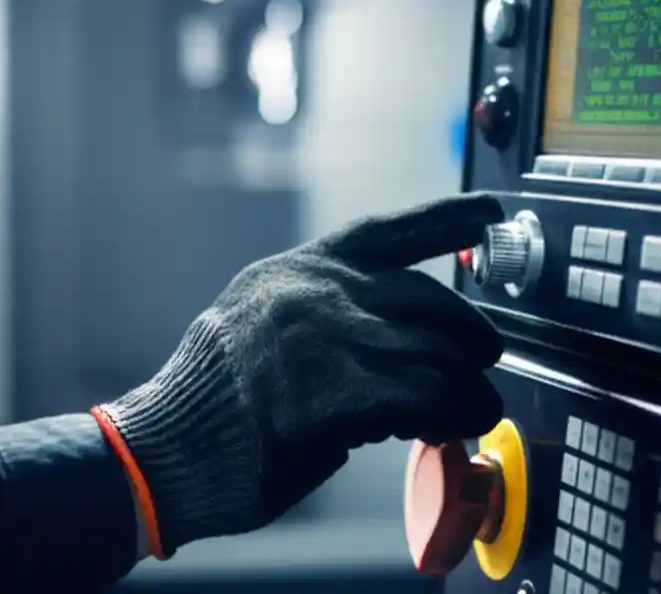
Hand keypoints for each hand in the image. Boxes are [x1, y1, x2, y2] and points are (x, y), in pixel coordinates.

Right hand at [100, 193, 506, 553]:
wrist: (169, 449)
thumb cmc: (214, 399)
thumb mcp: (260, 320)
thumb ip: (324, 314)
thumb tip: (392, 339)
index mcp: (300, 270)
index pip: (388, 232)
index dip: (447, 217)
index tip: (492, 210)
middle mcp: (320, 292)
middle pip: (431, 301)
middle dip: (469, 334)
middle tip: (483, 361)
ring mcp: (332, 339)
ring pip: (439, 355)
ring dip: (468, 389)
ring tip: (472, 410)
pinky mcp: (343, 393)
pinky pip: (429, 398)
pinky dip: (452, 415)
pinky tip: (447, 428)